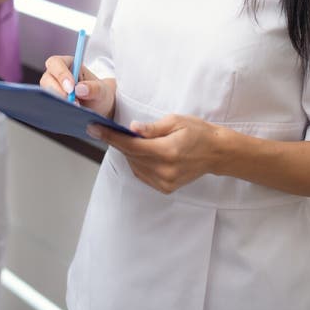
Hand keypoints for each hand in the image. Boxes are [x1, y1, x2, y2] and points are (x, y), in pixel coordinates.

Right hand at [40, 54, 115, 117]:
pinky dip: (56, 111)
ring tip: (74, 109)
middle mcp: (56, 75)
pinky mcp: (52, 103)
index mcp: (68, 64)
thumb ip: (94, 88)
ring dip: (58, 102)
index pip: (56, 63)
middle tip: (71, 102)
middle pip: (47, 79)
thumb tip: (79, 89)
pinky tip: (67, 116)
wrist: (99, 108)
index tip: (71, 88)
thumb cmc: (99, 94)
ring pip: (46, 94)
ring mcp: (52, 89)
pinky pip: (48, 106)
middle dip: (58, 91)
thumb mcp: (103, 91)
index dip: (61, 74)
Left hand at [89, 115, 222, 193]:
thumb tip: (132, 129)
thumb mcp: (176, 121)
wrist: (216, 152)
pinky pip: (142, 174)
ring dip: (130, 153)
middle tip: (113, 129)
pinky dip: (138, 162)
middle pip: (130, 156)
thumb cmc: (197, 132)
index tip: (93, 128)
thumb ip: (152, 128)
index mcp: (167, 151)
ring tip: (138, 140)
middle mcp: (164, 170)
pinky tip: (146, 152)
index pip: (131, 145)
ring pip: (134, 166)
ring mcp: (165, 182)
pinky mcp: (165, 188)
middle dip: (120, 142)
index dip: (110, 136)